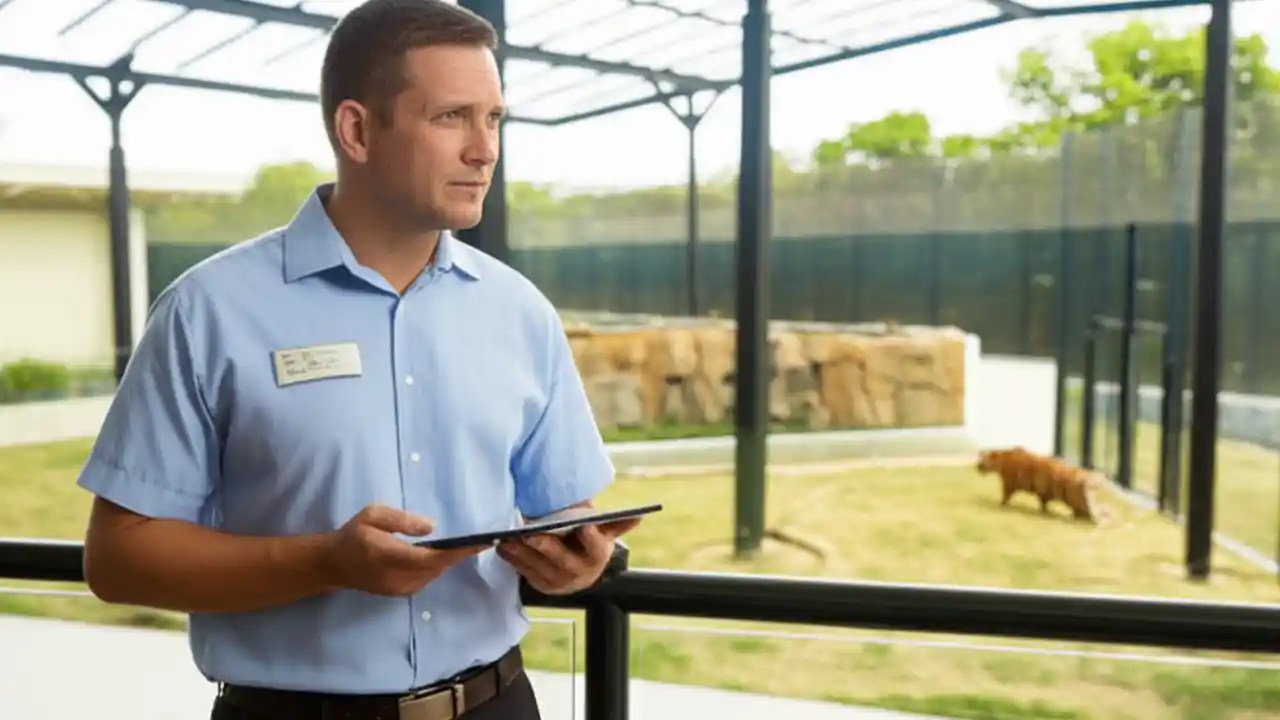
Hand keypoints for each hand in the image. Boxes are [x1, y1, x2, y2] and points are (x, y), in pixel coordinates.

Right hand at [323, 504, 483, 596]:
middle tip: (479, 542)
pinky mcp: (399, 593)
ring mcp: (399, 588)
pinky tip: (440, 557)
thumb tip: (431, 527)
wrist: (333, 564)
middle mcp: (397, 576)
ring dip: (448, 563)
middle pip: (437, 568)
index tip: (480, 543)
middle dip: (459, 556)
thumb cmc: (353, 534)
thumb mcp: (373, 515)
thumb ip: (401, 520)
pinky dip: (436, 569)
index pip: (432, 557)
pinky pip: (426, 580)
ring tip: (464, 548)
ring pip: (433, 576)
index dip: (458, 552)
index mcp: (390, 555)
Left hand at [496, 517, 641, 594]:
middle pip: (562, 560)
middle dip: (545, 547)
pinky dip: (513, 561)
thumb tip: (641, 517)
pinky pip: (526, 574)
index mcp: (599, 557)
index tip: (582, 524)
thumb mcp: (605, 532)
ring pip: (539, 568)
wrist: (579, 568)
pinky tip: (503, 548)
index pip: (595, 546)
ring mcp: (560, 583)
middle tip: (529, 534)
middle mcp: (581, 574)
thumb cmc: (589, 541)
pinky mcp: (542, 586)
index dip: (589, 537)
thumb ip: (619, 524)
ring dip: (522, 555)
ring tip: (508, 539)